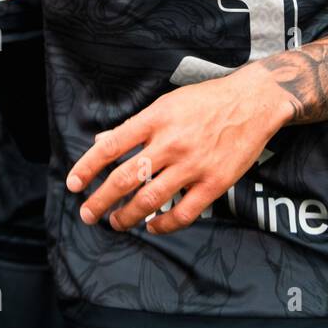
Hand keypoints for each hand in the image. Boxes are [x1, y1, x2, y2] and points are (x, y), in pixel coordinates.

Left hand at [66, 65, 294, 234]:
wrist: (253, 103)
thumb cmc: (206, 101)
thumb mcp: (167, 103)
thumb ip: (135, 125)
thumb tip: (101, 140)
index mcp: (156, 118)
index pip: (111, 146)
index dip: (87, 167)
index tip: (73, 184)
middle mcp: (171, 142)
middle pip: (126, 178)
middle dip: (101, 200)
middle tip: (87, 214)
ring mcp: (193, 165)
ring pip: (150, 200)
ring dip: (127, 216)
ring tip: (116, 222)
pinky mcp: (215, 183)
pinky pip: (184, 213)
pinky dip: (164, 225)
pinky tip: (152, 226)